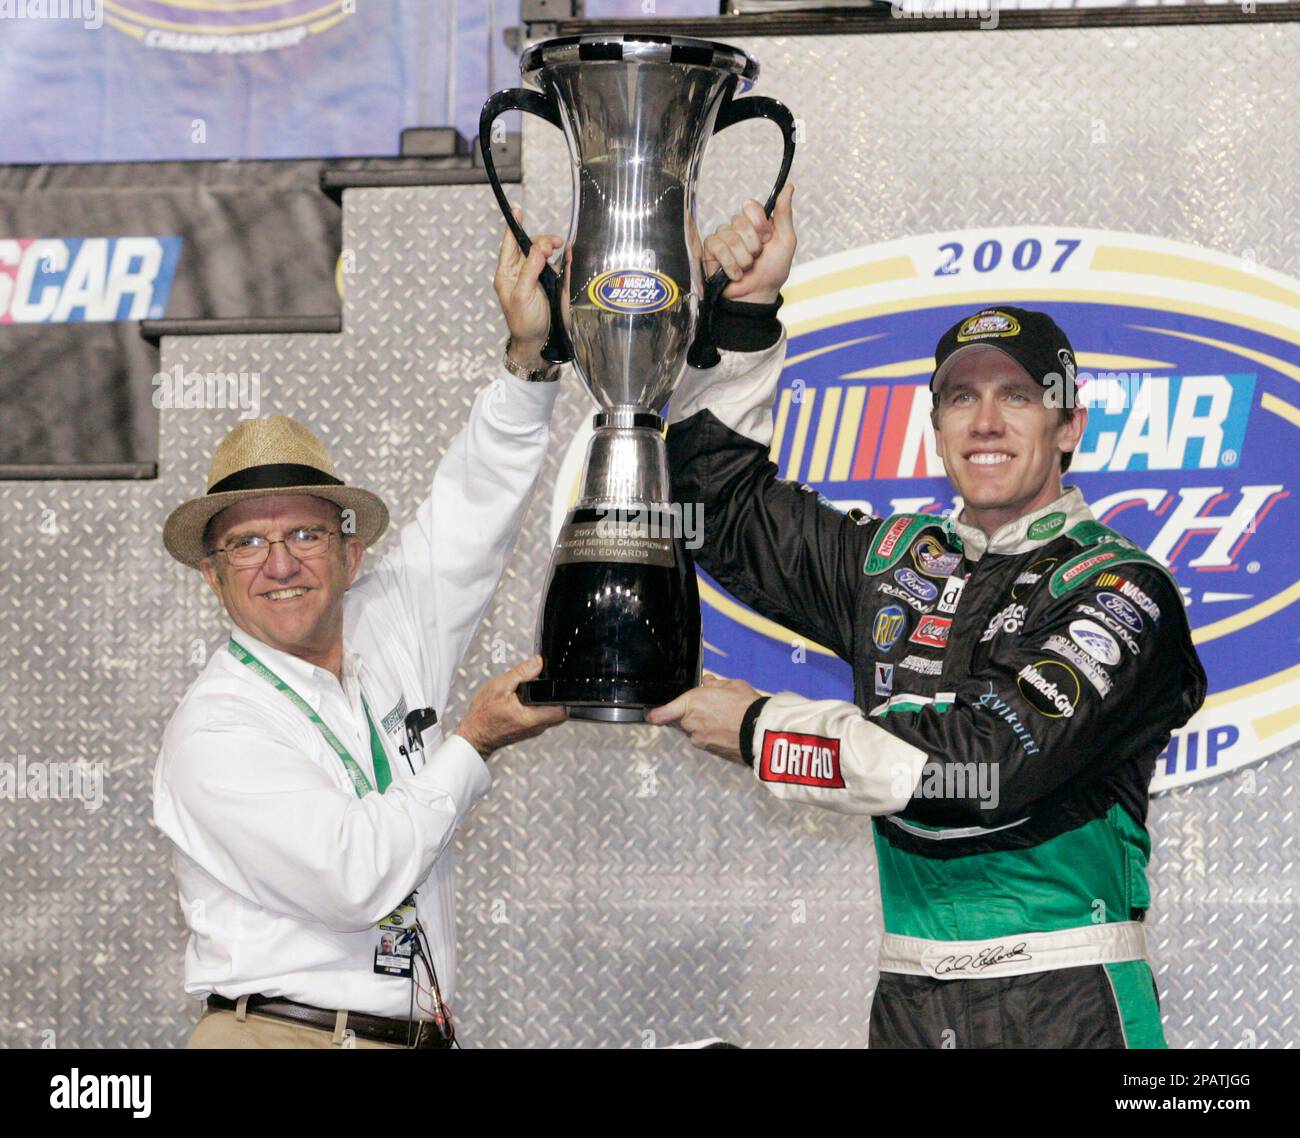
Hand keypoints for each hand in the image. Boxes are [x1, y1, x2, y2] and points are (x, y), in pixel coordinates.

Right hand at [454, 655, 567, 757]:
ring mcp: (535, 729)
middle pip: (561, 710)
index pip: (563, 708)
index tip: (552, 682)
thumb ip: (521, 673)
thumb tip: (538, 662)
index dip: (562, 693)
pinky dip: (538, 706)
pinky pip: (542, 716)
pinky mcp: (530, 729)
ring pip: (552, 713)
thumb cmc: (483, 715)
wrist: (474, 734)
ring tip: (531, 692)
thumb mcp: (500, 687)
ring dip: (546, 700)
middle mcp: (537, 726)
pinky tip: (526, 700)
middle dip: (555, 695)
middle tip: (541, 685)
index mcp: (532, 717)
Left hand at [494, 206, 565, 369]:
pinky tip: (565, 255)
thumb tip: (539, 248)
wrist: (538, 342)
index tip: (518, 210)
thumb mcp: (522, 295)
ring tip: (560, 248)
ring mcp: (534, 278)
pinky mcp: (548, 284)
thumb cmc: (524, 322)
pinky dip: (559, 258)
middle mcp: (520, 273)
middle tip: (554, 245)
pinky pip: (553, 265)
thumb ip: (529, 270)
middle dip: (541, 241)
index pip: (510, 245)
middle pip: (530, 246)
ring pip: (543, 254)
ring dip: (551, 248)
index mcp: (507, 274)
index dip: (514, 227)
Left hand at [645, 673, 761, 762]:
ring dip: (704, 727)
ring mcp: (701, 740)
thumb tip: (707, 682)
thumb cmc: (744, 704)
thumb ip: (715, 685)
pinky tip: (729, 730)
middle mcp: (690, 724)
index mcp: (691, 704)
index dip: (654, 714)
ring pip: (696, 732)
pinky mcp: (712, 752)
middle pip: (683, 721)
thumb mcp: (732, 685)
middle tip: (711, 708)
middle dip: (693, 715)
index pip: (662, 713)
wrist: (759, 732)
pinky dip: (714, 736)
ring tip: (725, 720)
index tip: (650, 715)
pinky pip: (708, 741)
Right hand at [702, 183, 795, 304]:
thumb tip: (789, 187)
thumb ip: (784, 213)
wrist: (757, 295)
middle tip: (756, 257)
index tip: (766, 239)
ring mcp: (723, 237)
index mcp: (755, 222)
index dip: (759, 224)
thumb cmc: (772, 271)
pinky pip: (717, 247)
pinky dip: (730, 264)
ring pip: (729, 237)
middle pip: (740, 222)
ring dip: (742, 258)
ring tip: (746, 268)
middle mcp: (738, 227)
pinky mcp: (710, 250)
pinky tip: (735, 273)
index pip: (750, 206)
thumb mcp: (785, 240)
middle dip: (752, 245)